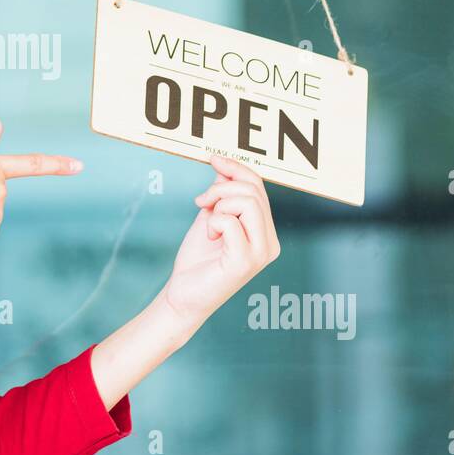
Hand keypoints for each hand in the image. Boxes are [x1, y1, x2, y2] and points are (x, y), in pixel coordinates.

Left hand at [161, 154, 280, 335]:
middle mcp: (270, 243)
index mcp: (265, 232)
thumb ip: (222, 195)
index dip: (236, 169)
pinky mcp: (245, 262)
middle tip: (202, 201)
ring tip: (207, 222)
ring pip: (247, 203)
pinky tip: (210, 236)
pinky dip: (214, 222)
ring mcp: (261, 254)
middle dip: (222, 188)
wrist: (183, 295)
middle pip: (254, 192)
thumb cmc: (198, 260)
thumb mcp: (211, 218)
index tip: (214, 159)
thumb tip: (224, 167)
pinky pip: (230, 222)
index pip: (259, 188)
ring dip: (218, 205)